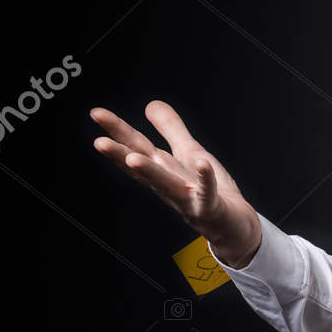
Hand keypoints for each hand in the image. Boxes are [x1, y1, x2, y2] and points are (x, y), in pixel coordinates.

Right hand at [90, 101, 262, 266]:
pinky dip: (205, 178)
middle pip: (143, 167)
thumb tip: (150, 103)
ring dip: (150, 172)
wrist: (235, 227)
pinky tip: (202, 162)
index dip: (117, 132)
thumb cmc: (210, 191)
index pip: (136, 148)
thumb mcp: (190, 154)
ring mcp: (188, 200)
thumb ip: (171, 130)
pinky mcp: (210, 209)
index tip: (96, 113)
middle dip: (120, 155)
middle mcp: (170, 186)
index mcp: (164, 170)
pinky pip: (208, 194)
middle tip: (99, 142)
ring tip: (133, 159)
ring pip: (166, 185)